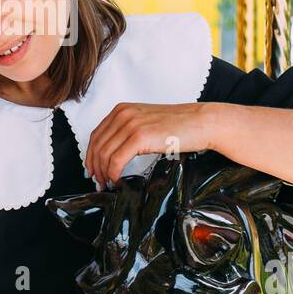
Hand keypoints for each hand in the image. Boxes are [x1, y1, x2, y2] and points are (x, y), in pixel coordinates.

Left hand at [85, 101, 216, 187]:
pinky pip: (117, 160)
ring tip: (108, 184)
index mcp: (122, 110)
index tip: (93, 170)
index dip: (91, 155)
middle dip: (94, 166)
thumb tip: (113, 154)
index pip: (96, 135)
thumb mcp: (147, 123)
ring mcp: (131, 124)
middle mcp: (123, 114)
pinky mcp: (140, 137)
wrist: (202, 122)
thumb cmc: (179, 126)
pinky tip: (118, 180)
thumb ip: (129, 132)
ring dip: (103, 172)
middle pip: (97, 145)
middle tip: (98, 182)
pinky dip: (113, 173)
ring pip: (104, 154)